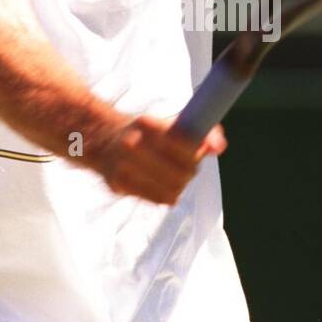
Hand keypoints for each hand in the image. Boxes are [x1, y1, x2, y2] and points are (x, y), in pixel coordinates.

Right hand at [90, 114, 226, 205]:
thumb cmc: (143, 132)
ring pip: (171, 188)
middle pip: (181, 171)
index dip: (199, 151)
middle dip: (190, 170)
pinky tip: (164, 185)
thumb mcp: (167, 122)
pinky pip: (157, 199)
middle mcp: (132, 144)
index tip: (202, 151)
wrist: (100, 139)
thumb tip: (220, 147)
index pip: (185, 144)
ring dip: (180, 185)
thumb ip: (198, 131)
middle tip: (189, 167)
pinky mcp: (118, 184)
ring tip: (176, 177)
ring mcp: (123, 166)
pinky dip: (166, 195)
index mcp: (147, 124)